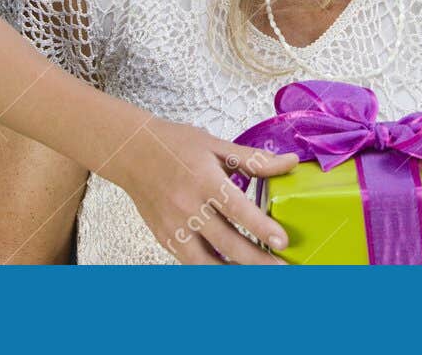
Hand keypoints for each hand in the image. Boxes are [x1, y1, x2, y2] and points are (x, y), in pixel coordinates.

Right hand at [109, 116, 299, 263]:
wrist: (131, 153)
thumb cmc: (174, 145)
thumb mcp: (216, 145)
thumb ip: (254, 159)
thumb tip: (290, 162)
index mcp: (204, 180)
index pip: (237, 209)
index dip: (261, 227)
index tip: (282, 241)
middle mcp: (188, 207)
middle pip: (227, 242)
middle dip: (257, 259)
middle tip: (281, 268)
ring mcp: (174, 226)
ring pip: (207, 262)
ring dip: (234, 273)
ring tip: (258, 277)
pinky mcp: (164, 238)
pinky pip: (191, 263)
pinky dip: (212, 270)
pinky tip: (231, 272)